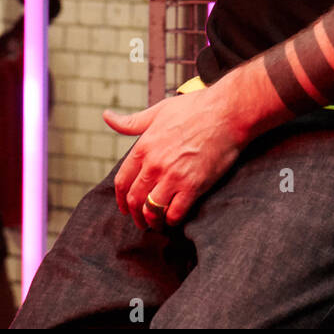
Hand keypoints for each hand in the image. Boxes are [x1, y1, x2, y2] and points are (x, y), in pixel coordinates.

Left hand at [105, 82, 249, 229]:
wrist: (227, 112)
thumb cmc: (195, 108)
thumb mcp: (158, 111)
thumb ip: (131, 122)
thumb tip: (107, 117)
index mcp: (144, 147)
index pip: (122, 182)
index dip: (121, 199)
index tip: (125, 207)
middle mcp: (154, 164)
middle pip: (134, 199)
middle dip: (135, 215)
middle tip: (140, 221)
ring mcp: (173, 176)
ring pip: (152, 210)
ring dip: (151, 221)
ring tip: (155, 225)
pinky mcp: (193, 186)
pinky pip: (175, 213)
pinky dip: (171, 221)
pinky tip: (174, 219)